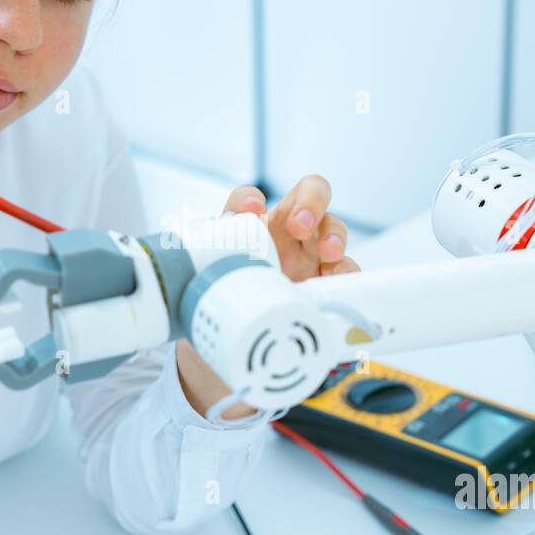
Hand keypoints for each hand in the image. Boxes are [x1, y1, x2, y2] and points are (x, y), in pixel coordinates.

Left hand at [175, 175, 360, 422]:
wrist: (247, 340)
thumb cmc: (231, 302)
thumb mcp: (213, 288)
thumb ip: (204, 278)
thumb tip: (186, 279)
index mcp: (252, 229)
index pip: (247, 200)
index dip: (248, 200)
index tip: (249, 210)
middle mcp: (286, 234)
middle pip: (309, 194)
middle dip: (310, 202)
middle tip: (299, 226)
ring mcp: (312, 255)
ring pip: (333, 229)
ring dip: (333, 235)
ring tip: (328, 252)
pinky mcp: (330, 281)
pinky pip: (347, 272)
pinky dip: (348, 274)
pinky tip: (340, 282)